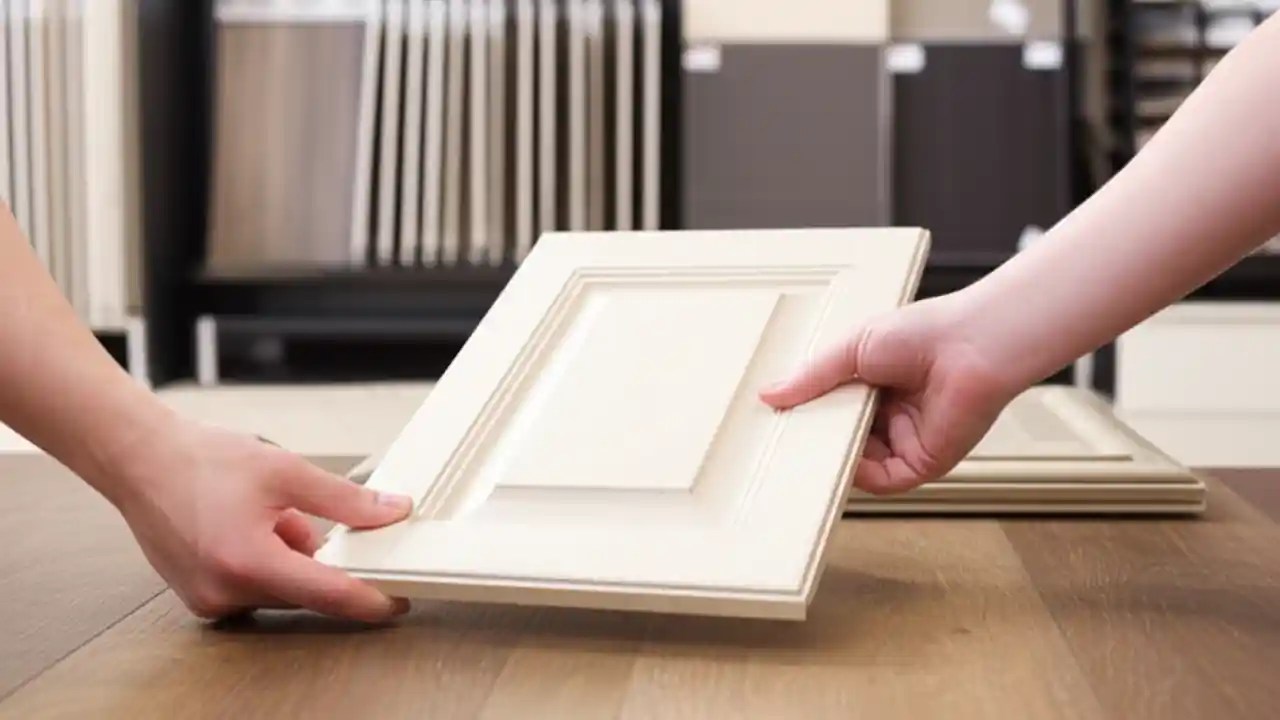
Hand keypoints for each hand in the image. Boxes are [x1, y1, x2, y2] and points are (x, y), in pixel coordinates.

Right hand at [107, 419, 412, 622]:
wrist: (140, 459)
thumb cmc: (199, 461)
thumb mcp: (286, 470)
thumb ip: (345, 499)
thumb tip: (389, 512)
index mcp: (247, 562)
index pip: (328, 594)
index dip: (370, 598)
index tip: (398, 600)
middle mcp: (224, 591)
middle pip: (305, 591)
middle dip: (317, 555)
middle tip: (303, 514)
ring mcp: (209, 599)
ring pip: (282, 589)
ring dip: (289, 556)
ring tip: (265, 512)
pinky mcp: (201, 598)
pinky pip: (256, 588)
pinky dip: (266, 561)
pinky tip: (247, 527)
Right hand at [759, 293, 1015, 494]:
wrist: (970, 344)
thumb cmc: (923, 333)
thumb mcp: (851, 349)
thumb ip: (812, 377)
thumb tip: (768, 394)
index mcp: (875, 387)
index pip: (833, 414)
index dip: (809, 419)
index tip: (779, 422)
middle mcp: (891, 417)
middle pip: (844, 441)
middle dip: (816, 443)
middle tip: (781, 443)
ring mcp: (906, 441)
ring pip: (859, 463)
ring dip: (834, 459)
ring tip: (804, 451)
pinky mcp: (924, 462)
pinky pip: (884, 480)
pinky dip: (860, 475)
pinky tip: (841, 460)